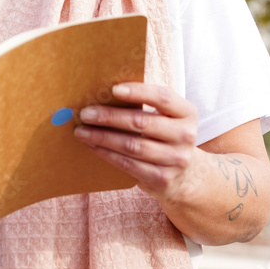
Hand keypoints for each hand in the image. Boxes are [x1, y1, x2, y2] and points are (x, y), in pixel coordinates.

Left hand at [73, 82, 199, 202]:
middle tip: (86, 113)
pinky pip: (128, 165)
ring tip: (82, 131)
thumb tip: (106, 91)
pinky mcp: (162, 179)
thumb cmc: (166, 135)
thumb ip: (147, 103)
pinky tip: (93, 146)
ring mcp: (176, 160)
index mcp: (187, 113)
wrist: (186, 175)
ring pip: (132, 146)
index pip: (162, 97)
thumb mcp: (167, 117)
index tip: (114, 89)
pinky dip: (107, 154)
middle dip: (109, 117)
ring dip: (103, 137)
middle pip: (142, 123)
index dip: (138, 92)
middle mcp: (186, 136)